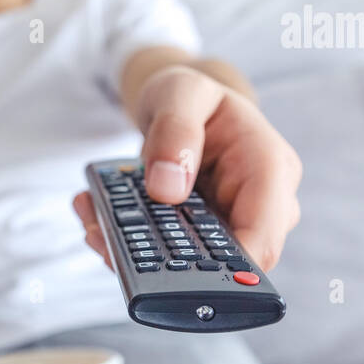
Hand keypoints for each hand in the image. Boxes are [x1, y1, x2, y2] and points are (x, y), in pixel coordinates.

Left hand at [75, 64, 301, 271]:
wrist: (184, 106)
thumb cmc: (192, 97)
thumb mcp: (180, 93)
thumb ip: (175, 131)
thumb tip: (168, 189)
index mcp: (269, 169)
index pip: (262, 239)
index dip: (229, 271)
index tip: (177, 271)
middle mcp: (258, 205)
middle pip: (225, 263)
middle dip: (166, 260)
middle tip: (109, 238)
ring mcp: (229, 224)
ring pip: (189, 263)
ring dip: (136, 252)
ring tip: (94, 224)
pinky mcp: (198, 235)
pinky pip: (166, 254)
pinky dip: (128, 243)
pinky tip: (96, 221)